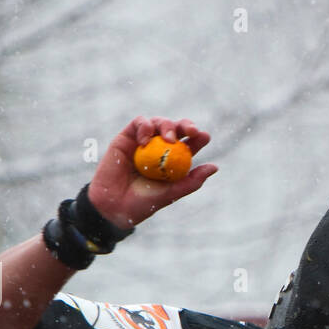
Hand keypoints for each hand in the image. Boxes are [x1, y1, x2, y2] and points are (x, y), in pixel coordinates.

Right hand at [88, 116, 216, 228]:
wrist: (114, 205)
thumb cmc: (143, 202)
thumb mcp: (171, 193)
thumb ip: (192, 181)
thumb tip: (214, 167)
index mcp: (173, 160)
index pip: (189, 143)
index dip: (198, 137)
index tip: (204, 136)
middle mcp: (160, 148)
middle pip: (176, 128)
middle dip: (185, 125)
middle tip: (191, 130)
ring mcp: (144, 141)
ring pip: (159, 122)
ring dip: (167, 126)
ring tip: (168, 138)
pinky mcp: (127, 137)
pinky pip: (139, 123)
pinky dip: (145, 127)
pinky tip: (146, 140)